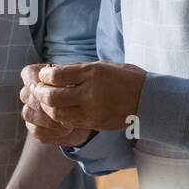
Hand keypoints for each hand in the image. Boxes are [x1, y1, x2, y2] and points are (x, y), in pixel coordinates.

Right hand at [19, 64, 91, 145]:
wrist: (87, 111)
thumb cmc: (81, 89)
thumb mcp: (78, 78)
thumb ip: (67, 75)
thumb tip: (58, 78)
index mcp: (36, 75)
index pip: (28, 74)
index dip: (37, 80)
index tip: (54, 85)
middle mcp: (29, 92)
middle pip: (26, 96)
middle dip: (45, 102)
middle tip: (65, 106)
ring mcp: (30, 110)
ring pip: (28, 114)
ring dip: (49, 119)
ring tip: (69, 120)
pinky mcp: (35, 127)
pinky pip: (36, 131)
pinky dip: (51, 132)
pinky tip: (66, 130)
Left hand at [23, 61, 146, 133]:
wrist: (149, 99)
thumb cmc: (126, 78)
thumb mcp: (103, 65)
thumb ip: (79, 70)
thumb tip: (54, 72)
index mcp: (92, 73)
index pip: (57, 75)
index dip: (44, 76)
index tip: (43, 75)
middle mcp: (90, 92)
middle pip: (53, 97)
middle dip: (41, 94)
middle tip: (39, 90)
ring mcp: (92, 110)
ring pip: (58, 114)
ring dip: (48, 109)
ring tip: (48, 102)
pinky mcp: (95, 123)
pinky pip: (70, 123)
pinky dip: (60, 118)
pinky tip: (61, 111)